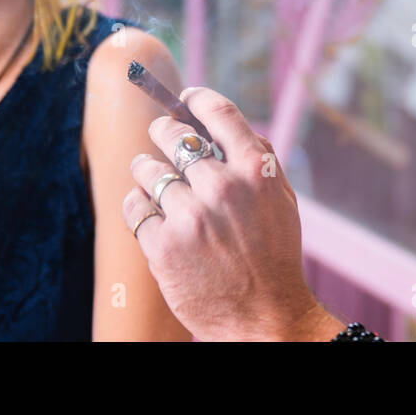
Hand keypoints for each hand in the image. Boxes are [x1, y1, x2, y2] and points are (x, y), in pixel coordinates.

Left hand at [122, 86, 336, 340]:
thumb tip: (222, 123)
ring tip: (152, 180)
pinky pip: (134, 207)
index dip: (197, 98)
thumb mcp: (281, 200)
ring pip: (147, 170)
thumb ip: (258, 158)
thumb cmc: (274, 255)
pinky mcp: (163, 246)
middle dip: (162, 130)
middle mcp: (221, 188)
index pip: (218, 112)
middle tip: (160, 133)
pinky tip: (149, 214)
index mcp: (255, 172)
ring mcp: (190, 217)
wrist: (265, 316)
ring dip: (146, 170)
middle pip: (174, 135)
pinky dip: (138, 207)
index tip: (185, 98)